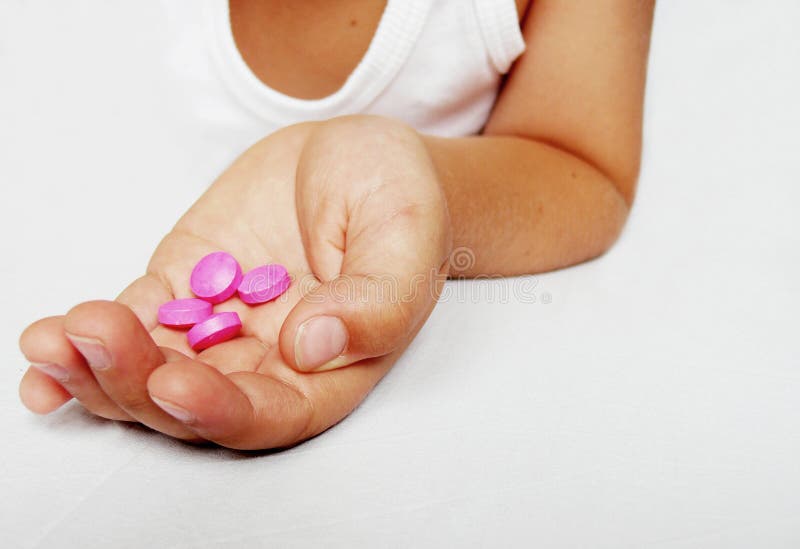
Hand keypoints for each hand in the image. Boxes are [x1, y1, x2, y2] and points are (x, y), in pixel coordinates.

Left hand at [18, 116, 451, 448]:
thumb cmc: (400, 197)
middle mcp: (269, 361)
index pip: (270, 414)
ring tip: (53, 339)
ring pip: (151, 368)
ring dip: (97, 367)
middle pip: (193, 402)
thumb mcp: (407, 234)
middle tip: (92, 336)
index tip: (173, 382)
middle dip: (136, 382)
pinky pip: (134, 321)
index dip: (218, 411)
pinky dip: (89, 337)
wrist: (358, 159)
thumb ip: (376, 298)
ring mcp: (221, 326)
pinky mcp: (185, 286)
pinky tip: (47, 342)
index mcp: (329, 370)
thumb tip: (311, 347)